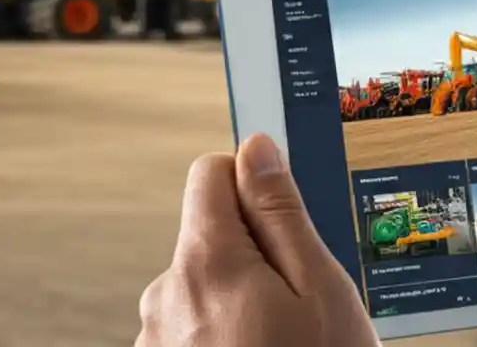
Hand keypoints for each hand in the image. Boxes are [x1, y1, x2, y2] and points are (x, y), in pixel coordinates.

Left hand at [136, 134, 378, 346]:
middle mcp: (165, 298)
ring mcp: (156, 341)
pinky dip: (229, 335)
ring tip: (289, 342)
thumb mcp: (320, 290)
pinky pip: (195, 327)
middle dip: (259, 250)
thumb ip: (282, 213)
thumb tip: (257, 150)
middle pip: (212, 234)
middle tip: (306, 299)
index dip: (256, 181)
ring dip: (245, 298)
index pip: (211, 173)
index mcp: (207, 265)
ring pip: (206, 284)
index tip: (289, 208)